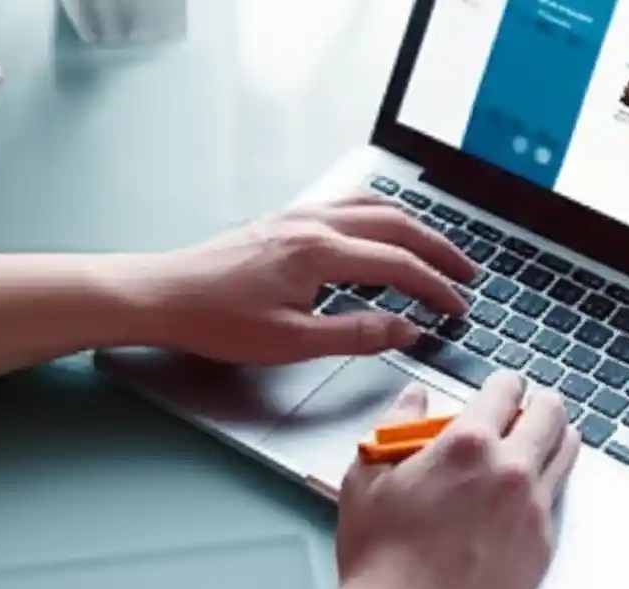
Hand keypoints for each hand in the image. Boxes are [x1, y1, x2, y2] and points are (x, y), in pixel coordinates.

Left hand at [133, 194, 475, 363]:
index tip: (457, 307)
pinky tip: (381, 232)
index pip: (399, 264)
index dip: (436, 288)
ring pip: (374, 207)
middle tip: (466, 273)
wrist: (162, 296)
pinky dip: (380, 216)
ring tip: (436, 249)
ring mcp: (298, 216)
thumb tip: (405, 330)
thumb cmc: (216, 321)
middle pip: (397, 225)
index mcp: (320, 252)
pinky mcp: (284, 220)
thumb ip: (357, 334)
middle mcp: (314, 224)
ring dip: (413, 227)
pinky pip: (348, 205)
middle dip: (439, 249)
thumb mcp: (293, 342)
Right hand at [333, 372, 581, 588]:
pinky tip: (525, 493)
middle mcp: (511, 469)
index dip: (504, 384)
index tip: (501, 388)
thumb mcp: (368, 475)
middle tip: (526, 411)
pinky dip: (545, 485)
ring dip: (554, 438)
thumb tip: (415, 397)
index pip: (506, 389)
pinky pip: (557, 498)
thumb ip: (396, 424)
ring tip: (538, 442)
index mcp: (468, 444)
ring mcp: (533, 507)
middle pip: (550, 413)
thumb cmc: (380, 553)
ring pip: (567, 451)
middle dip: (538, 404)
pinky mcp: (543, 543)